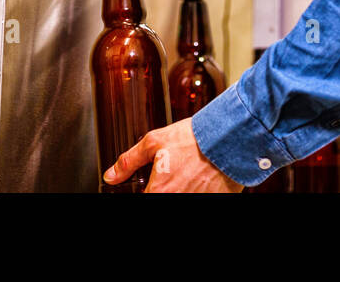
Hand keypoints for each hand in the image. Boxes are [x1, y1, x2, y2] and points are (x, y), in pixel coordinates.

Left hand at [103, 118, 243, 192]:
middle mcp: (177, 201)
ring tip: (186, 173)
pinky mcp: (214, 200)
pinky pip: (198, 197)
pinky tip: (198, 178)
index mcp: (159, 192)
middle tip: (170, 174)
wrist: (228, 138)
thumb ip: (128, 161)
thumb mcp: (154, 142)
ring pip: (180, 198)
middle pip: (161, 197)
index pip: (142, 198)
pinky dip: (196, 189)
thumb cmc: (194, 140)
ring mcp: (196, 202)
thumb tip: (111, 175)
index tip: (149, 183)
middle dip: (162, 188)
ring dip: (181, 188)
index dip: (144, 190)